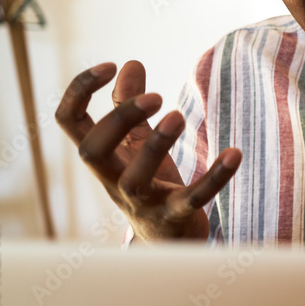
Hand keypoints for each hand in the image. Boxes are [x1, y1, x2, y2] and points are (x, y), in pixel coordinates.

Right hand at [55, 61, 241, 242]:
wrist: (169, 242)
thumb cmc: (150, 185)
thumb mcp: (138, 145)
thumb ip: (132, 107)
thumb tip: (131, 63)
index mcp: (103, 157)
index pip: (68, 122)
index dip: (79, 91)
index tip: (108, 64)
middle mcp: (113, 180)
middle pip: (92, 151)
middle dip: (119, 120)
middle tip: (156, 97)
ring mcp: (142, 203)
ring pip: (136, 179)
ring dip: (157, 145)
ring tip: (179, 115)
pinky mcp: (176, 217)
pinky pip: (193, 198)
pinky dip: (215, 176)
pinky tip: (235, 152)